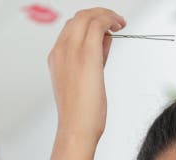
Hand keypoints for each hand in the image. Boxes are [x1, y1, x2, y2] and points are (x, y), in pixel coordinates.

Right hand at [46, 8, 125, 159]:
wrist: (76, 128)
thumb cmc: (81, 112)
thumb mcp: (84, 80)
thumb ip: (93, 58)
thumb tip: (105, 40)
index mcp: (56, 56)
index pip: (71, 27)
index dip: (90, 22)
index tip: (105, 26)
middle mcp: (61, 50)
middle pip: (78, 17)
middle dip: (98, 14)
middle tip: (115, 20)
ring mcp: (72, 52)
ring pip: (87, 17)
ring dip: (106, 15)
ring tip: (119, 22)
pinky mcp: (88, 56)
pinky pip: (98, 25)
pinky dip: (110, 20)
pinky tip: (119, 25)